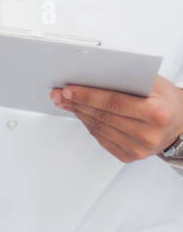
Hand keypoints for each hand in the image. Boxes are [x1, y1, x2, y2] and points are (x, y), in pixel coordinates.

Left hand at [50, 76, 182, 161]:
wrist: (179, 122)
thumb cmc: (165, 99)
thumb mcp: (153, 83)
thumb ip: (126, 79)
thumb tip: (90, 75)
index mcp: (157, 113)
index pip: (114, 102)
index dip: (88, 95)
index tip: (69, 89)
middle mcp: (149, 134)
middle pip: (103, 116)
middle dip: (77, 103)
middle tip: (59, 94)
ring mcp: (139, 149)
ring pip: (99, 128)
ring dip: (79, 113)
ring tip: (66, 102)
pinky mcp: (129, 156)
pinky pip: (102, 138)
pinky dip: (89, 124)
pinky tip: (81, 113)